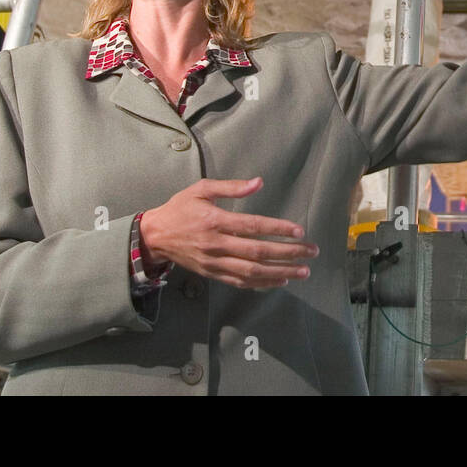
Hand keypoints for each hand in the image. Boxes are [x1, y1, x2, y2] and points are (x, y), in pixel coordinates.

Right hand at [140, 177, 318, 288]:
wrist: (154, 237)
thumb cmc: (180, 208)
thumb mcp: (201, 189)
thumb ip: (231, 187)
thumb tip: (259, 182)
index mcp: (215, 220)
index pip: (253, 227)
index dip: (278, 230)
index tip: (299, 232)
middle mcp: (216, 244)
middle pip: (258, 252)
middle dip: (288, 253)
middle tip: (311, 252)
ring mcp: (215, 263)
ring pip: (252, 272)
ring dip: (280, 272)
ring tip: (303, 271)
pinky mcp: (213, 274)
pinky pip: (240, 282)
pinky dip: (262, 284)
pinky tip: (280, 280)